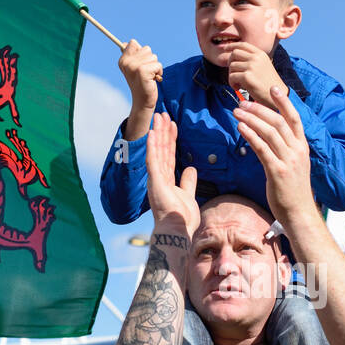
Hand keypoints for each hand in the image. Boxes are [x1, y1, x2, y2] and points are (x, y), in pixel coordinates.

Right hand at [118, 39, 161, 109]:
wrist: (143, 101)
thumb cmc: (142, 83)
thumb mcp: (135, 68)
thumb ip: (133, 55)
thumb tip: (129, 43)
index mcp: (122, 60)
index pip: (133, 43)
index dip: (141, 53)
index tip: (140, 65)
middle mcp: (126, 62)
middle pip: (146, 49)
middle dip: (150, 60)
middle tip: (146, 72)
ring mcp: (133, 66)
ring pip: (153, 56)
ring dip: (155, 66)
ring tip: (150, 76)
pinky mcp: (142, 71)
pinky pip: (158, 65)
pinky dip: (159, 72)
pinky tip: (154, 80)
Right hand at [143, 112, 198, 237]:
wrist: (177, 229)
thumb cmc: (182, 217)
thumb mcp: (188, 194)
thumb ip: (188, 182)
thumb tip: (191, 169)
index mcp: (167, 179)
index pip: (169, 154)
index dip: (171, 139)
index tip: (172, 125)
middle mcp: (159, 176)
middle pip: (162, 149)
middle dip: (163, 131)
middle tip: (163, 114)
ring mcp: (156, 178)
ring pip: (157, 150)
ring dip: (157, 133)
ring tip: (158, 117)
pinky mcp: (154, 181)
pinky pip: (153, 159)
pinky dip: (153, 146)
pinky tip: (153, 133)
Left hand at [227, 42, 285, 105]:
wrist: (277, 96)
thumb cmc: (268, 84)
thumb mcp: (263, 66)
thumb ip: (252, 60)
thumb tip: (233, 57)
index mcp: (260, 54)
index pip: (243, 45)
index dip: (232, 46)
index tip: (225, 48)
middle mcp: (256, 58)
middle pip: (234, 53)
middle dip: (230, 63)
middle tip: (233, 73)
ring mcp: (252, 66)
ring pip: (232, 66)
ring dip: (232, 76)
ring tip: (238, 84)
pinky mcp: (247, 77)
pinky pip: (232, 77)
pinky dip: (232, 84)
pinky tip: (239, 88)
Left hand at [233, 86, 312, 222]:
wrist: (299, 213)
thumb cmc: (294, 190)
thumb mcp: (295, 165)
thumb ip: (287, 149)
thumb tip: (274, 137)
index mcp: (303, 147)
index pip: (295, 118)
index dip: (284, 102)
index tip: (273, 88)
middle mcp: (297, 151)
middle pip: (278, 121)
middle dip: (259, 108)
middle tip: (243, 102)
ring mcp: (288, 161)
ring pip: (269, 132)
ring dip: (251, 119)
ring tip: (237, 112)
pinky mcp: (277, 171)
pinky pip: (262, 148)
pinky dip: (250, 135)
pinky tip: (240, 128)